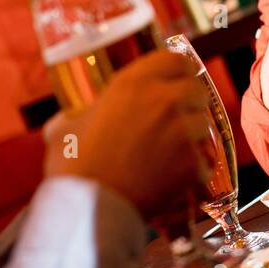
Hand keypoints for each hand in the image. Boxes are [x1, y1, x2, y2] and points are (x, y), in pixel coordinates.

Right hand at [43, 51, 210, 222]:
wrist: (89, 208)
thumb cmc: (72, 166)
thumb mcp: (64, 128)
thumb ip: (76, 115)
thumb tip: (72, 117)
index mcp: (133, 83)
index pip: (174, 60)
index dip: (178, 70)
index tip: (177, 80)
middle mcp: (164, 100)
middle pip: (196, 89)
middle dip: (190, 102)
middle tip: (177, 119)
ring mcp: (182, 131)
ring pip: (204, 125)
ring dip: (194, 136)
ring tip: (175, 152)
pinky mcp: (192, 163)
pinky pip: (204, 162)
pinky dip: (194, 171)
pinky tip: (177, 180)